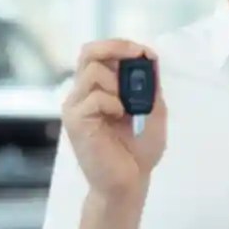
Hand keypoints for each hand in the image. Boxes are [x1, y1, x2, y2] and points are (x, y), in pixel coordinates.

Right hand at [61, 39, 167, 197]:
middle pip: (88, 52)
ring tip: (126, 107)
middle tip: (136, 58)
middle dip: (115, 49)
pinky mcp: (75, 121)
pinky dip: (113, 102)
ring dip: (117, 83)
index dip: (119, 45)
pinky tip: (119, 116)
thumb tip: (149, 56)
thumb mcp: (153, 110)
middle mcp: (83, 93)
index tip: (143, 52)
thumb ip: (149, 85)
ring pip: (92, 70)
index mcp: (99, 88)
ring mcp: (76, 106)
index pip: (98, 53)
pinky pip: (93, 96)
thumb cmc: (139, 150)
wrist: (130, 182)